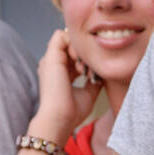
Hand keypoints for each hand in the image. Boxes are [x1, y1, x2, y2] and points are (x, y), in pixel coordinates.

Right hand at [31, 29, 102, 143]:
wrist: (59, 119)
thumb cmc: (71, 112)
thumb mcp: (88, 94)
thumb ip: (93, 81)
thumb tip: (103, 74)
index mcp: (60, 73)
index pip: (75, 57)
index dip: (87, 60)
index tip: (93, 76)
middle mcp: (54, 65)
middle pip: (72, 46)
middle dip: (85, 54)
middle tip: (90, 73)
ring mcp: (51, 59)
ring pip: (67, 38)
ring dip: (80, 49)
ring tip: (84, 69)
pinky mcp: (50, 56)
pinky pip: (61, 35)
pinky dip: (73, 44)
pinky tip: (79, 61)